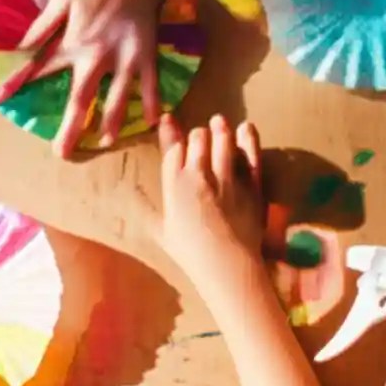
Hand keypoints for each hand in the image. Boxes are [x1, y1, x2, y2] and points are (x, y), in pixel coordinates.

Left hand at [16, 0, 162, 156]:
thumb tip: (21, 46)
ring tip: (104, 142)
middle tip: (61, 153)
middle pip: (80, 100)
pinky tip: (153, 122)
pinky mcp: (146, 55)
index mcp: (70, 43)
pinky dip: (153, 102)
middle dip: (70, 129)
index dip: (19, 82)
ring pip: (116, 99)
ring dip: (110, 123)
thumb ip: (42, 25)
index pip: (39, 68)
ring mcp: (124, 59)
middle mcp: (95, 57)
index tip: (2, 100)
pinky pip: (151, 84)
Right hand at [158, 113, 264, 285]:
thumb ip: (149, 211)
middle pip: (198, 139)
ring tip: (220, 122)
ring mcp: (227, 177)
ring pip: (223, 139)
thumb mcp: (162, 232)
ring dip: (220, 128)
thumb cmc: (191, 254)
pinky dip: (248, 138)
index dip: (170, 131)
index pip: (172, 148)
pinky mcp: (252, 183)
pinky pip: (250, 153)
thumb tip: (134, 197)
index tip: (169, 119)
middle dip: (198, 134)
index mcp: (175, 185)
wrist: (227, 266)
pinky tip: (246, 128)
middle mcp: (199, 175)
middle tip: (201, 135)